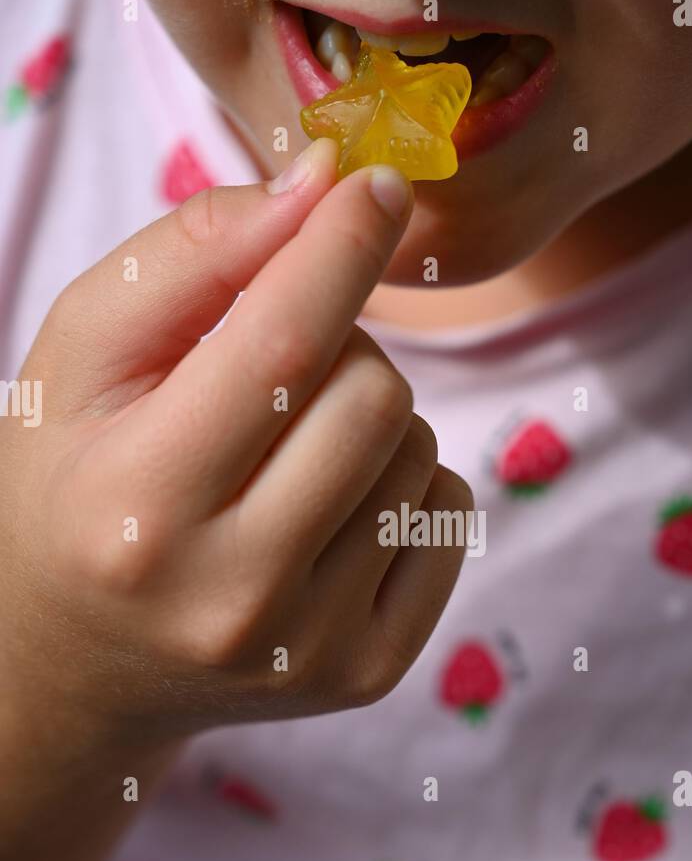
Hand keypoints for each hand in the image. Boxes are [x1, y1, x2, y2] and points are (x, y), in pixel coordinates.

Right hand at [0, 139, 472, 743]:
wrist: (76, 661)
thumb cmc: (73, 485)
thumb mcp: (83, 355)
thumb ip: (194, 255)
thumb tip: (327, 186)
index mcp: (137, 508)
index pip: (281, 347)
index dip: (343, 248)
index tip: (377, 186)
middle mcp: (230, 596)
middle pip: (376, 396)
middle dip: (342, 347)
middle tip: (277, 370)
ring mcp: (309, 648)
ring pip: (421, 452)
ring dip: (370, 417)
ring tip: (286, 450)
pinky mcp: (369, 673)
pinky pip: (449, 517)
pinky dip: (403, 486)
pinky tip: (327, 509)